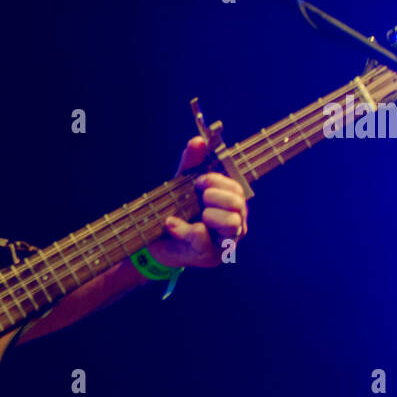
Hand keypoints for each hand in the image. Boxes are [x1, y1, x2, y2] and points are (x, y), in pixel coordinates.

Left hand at [146, 136, 248, 268]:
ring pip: (232, 222)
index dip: (218, 180)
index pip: (237, 187)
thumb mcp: (183, 184)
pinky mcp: (211, 256)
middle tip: (198, 197)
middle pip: (238, 202)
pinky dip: (184, 229)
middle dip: (215, 195)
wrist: (158, 242)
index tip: (198, 181)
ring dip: (210, 214)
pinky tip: (171, 224)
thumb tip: (199, 140)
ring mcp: (226, 241)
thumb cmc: (178, 212)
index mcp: (231, 203)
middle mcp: (235, 222)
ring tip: (196, 214)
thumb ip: (192, 163)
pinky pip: (203, 238)